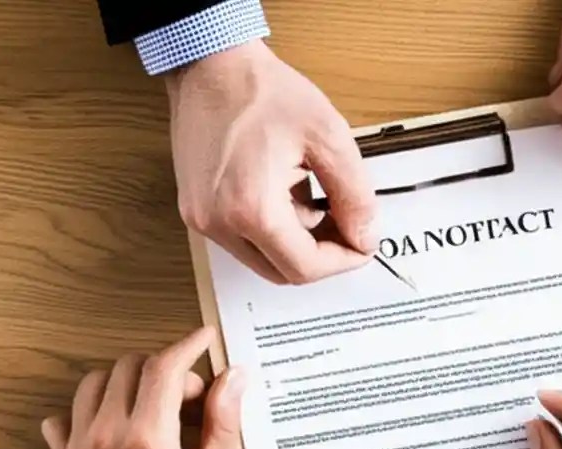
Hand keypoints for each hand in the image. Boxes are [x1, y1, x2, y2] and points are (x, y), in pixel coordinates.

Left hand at [41, 327, 245, 448]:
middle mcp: (107, 434)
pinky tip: (115, 428)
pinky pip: (66, 416)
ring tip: (155, 410)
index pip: (165, 367)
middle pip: (130, 367)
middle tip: (192, 402)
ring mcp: (80, 447)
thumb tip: (234, 379)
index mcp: (148, 438)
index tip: (206, 339)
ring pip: (95, 382)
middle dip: (165, 370)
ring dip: (128, 382)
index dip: (189, 345)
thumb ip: (222, 426)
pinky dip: (90, 409)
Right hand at [166, 40, 376, 283]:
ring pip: (263, 258)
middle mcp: (218, 223)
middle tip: (345, 224)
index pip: (305, 267)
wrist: (210, 65)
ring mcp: (201, 218)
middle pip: (282, 272)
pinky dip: (272, 228)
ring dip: (296, 241)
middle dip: (320, 255)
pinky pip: (242, 238)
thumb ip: (355, 195)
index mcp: (250, 208)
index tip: (363, 242)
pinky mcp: (196, 209)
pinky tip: (287, 190)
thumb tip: (365, 236)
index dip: (342, 260)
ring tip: (313, 196)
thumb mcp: (328, 138)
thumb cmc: (261, 90)